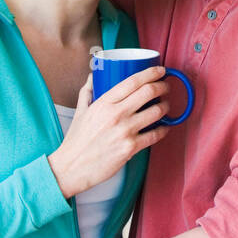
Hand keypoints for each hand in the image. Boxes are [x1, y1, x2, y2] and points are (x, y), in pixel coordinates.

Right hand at [47, 68, 172, 198]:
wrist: (72, 167)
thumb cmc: (76, 141)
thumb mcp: (80, 112)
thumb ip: (87, 92)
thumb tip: (91, 77)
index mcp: (104, 103)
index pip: (132, 81)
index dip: (151, 73)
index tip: (160, 70)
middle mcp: (116, 114)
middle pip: (148, 92)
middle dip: (163, 86)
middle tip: (166, 86)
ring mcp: (125, 131)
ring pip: (156, 112)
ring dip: (165, 106)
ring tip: (165, 105)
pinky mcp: (131, 148)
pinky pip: (155, 135)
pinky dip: (163, 129)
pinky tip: (164, 127)